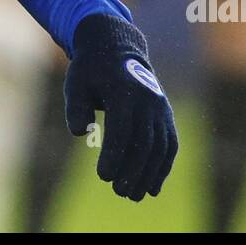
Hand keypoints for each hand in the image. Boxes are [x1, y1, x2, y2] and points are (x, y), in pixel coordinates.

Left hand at [64, 13, 178, 200]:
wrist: (117, 49)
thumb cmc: (91, 70)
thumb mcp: (76, 82)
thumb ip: (76, 107)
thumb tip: (80, 133)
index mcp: (123, 90)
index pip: (122, 128)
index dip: (114, 154)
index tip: (103, 176)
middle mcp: (147, 99)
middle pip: (144, 141)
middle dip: (132, 170)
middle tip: (118, 191)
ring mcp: (160, 108)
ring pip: (160, 147)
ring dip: (149, 174)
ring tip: (133, 195)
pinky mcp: (166, 116)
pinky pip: (170, 145)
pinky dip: (163, 167)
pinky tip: (152, 187)